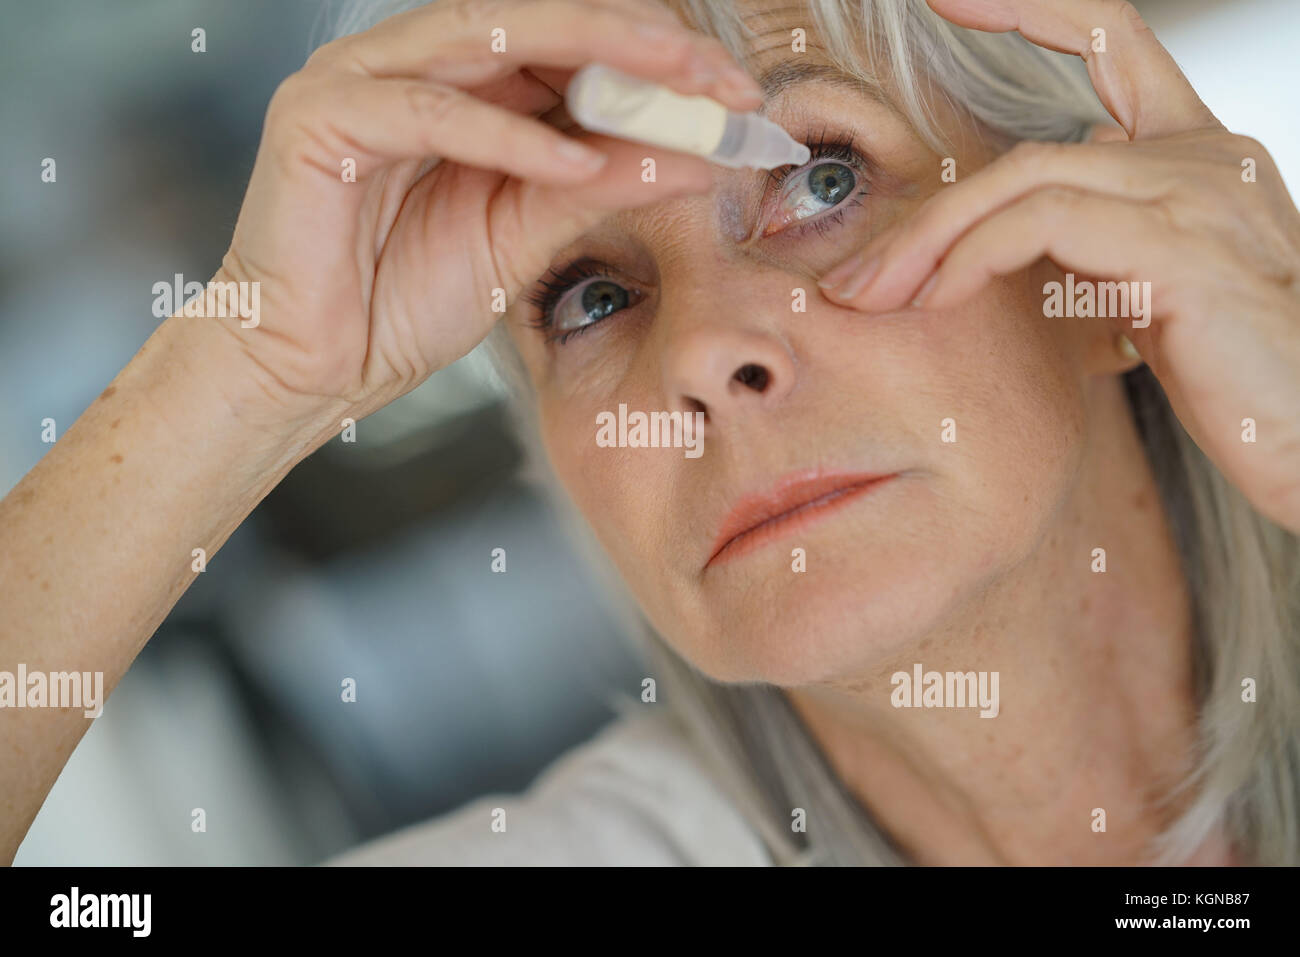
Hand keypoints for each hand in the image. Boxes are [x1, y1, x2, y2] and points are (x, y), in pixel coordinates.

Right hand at [209, 0, 763, 427]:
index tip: (731, 97)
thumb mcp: (528, 236)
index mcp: (463, 86)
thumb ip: (600, 188)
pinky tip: (572, 161)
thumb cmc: (405, 301)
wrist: (312, 367)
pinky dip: (506, 135)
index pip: (570, 45)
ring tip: (669, 88)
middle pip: (539, 21)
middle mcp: (413, 64)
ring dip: (589, 59)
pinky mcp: (320, 115)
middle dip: (637, 43)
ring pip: (488, 37)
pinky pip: (430, 112)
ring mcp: (360, 78)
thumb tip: (696, 159)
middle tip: (714, 74)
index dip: (653, 61)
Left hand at [817, 0, 1299, 533]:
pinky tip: (939, 297)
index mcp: (1200, 153)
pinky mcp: (1184, 247)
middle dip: (930, 213)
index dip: (1032, 11)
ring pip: (1026, 180)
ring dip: (931, 242)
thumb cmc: (1239, 377)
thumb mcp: (1159, 290)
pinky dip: (975, 255)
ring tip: (871, 296)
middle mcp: (1207, 156)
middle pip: (1032, 149)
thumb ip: (1103, 240)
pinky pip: (1047, 223)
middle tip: (855, 279)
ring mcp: (1201, 194)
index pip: (1113, 40)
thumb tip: (1023, 228)